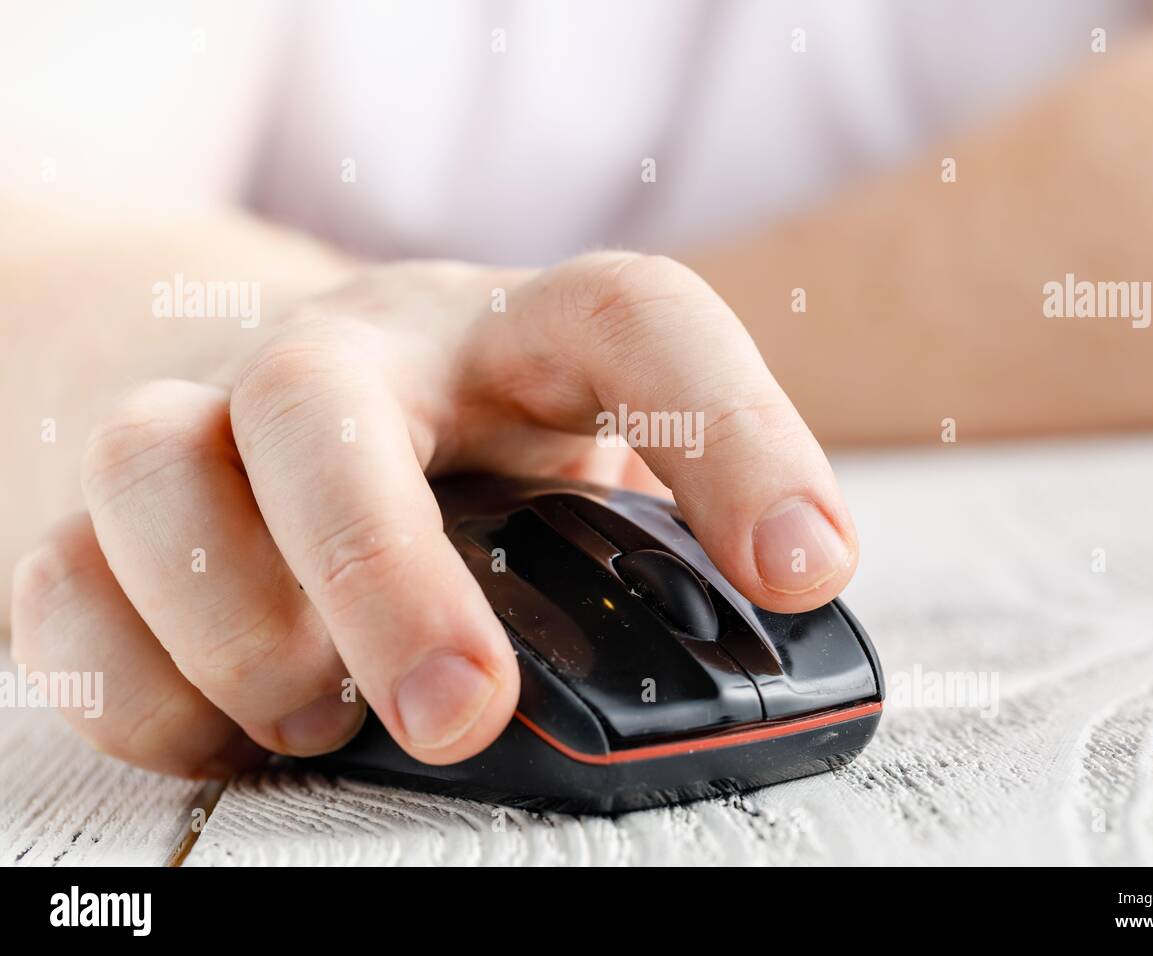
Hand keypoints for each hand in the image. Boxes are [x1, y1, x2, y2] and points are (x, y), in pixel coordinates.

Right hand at [10, 253, 858, 776]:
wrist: (292, 399)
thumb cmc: (474, 462)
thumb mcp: (577, 487)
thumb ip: (623, 571)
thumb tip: (686, 701)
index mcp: (516, 337)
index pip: (633, 320)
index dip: (736, 434)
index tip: (807, 569)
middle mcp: (362, 355)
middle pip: (326, 400)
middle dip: (381, 570)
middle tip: (459, 714)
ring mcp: (220, 415)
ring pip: (154, 465)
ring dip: (236, 622)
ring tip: (318, 719)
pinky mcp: (111, 502)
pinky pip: (69, 578)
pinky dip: (144, 688)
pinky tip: (232, 730)